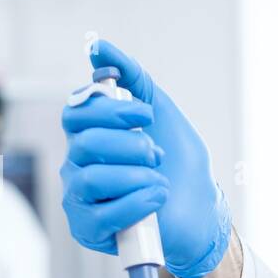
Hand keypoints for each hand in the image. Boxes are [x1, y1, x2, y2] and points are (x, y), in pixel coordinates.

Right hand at [60, 40, 231, 277]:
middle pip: (84, 142)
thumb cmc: (179, 165)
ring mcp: (80, 198)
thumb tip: (99, 47)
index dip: (110, 109)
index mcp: (90, 136)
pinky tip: (156, 200)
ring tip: (160, 182)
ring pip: (90, 177)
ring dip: (137, 176)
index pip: (76, 112)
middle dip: (131, 145)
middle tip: (157, 155)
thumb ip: (132, 79)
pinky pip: (101, 213)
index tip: (146, 114)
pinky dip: (137, 203)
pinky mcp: (90, 229)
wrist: (202, 212)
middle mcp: (78, 165)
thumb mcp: (161, 113)